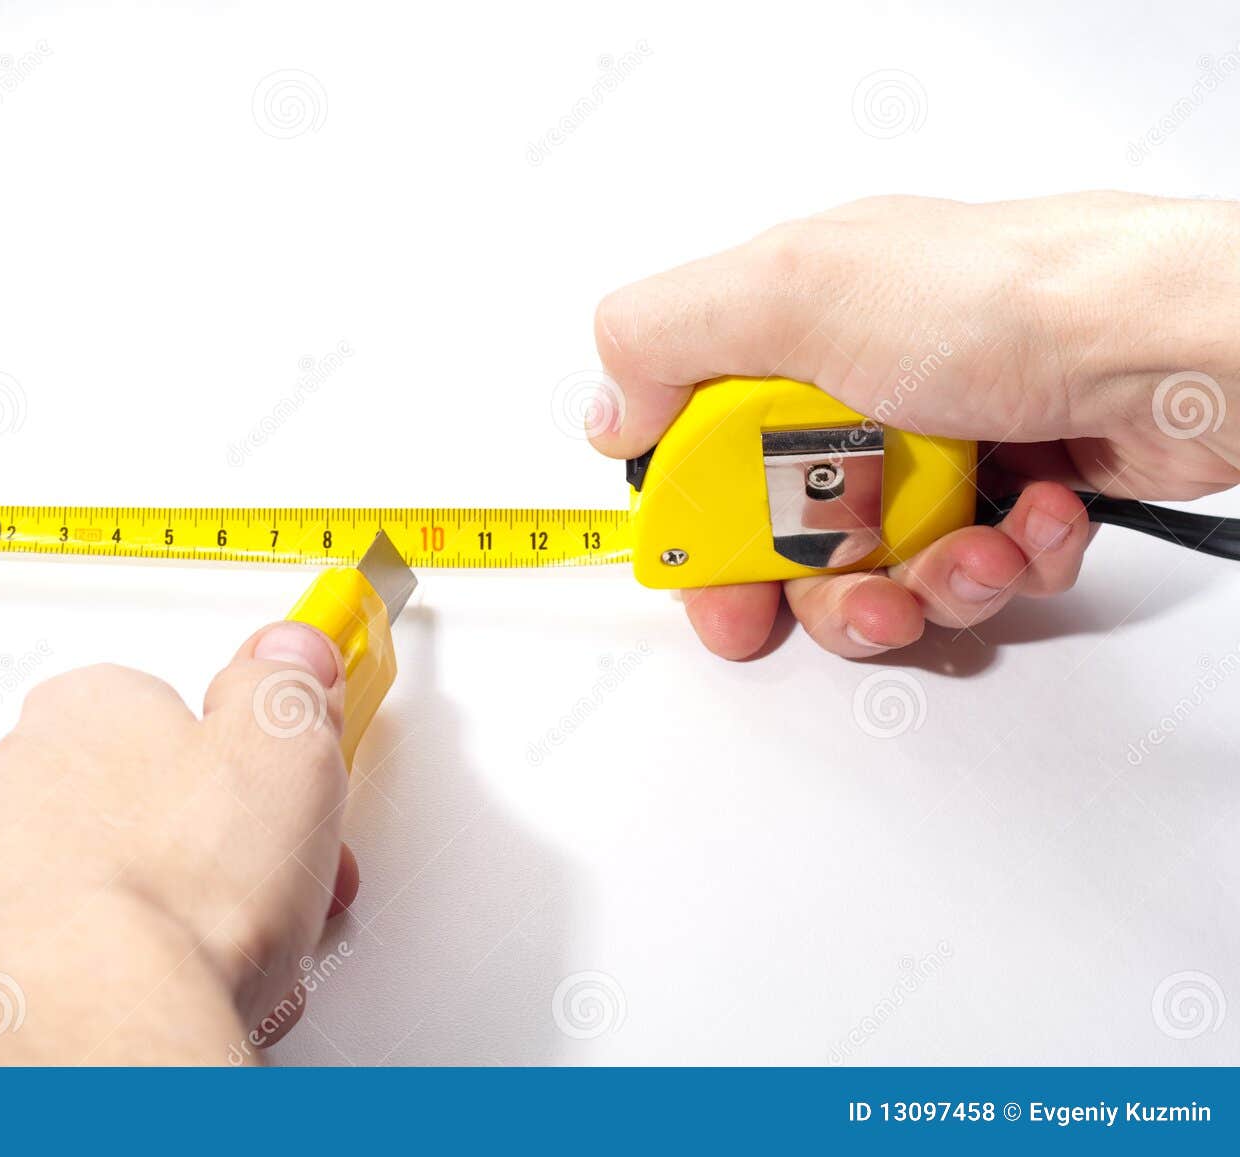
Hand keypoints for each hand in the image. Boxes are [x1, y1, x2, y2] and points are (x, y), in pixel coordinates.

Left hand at [0, 623, 357, 1064]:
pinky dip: (35, 990)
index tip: (269, 821)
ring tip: (176, 980)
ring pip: (40, 890)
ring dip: (102, 924)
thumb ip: (284, 691)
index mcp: (83, 715)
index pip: (163, 716)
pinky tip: (99, 1015)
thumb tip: (288, 656)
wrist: (70, 1046)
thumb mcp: (284, 757)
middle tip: (236, 916)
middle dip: (170, 856)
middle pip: (101, 803)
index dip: (233, 777)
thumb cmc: (166, 908)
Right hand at [591, 193, 1239, 658]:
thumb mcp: (795, 290)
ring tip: (970, 553)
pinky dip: (1006, 561)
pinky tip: (1031, 522)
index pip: (701, 447)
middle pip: (789, 532)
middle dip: (826, 586)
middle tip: (861, 596)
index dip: (703, 532)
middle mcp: (861, 381)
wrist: (1183, 344)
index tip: (717, 587)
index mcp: (793, 324)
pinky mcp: (1016, 485)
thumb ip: (665, 338)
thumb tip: (604, 406)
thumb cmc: (1008, 301)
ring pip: (884, 567)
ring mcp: (941, 437)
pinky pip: (976, 569)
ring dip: (927, 583)